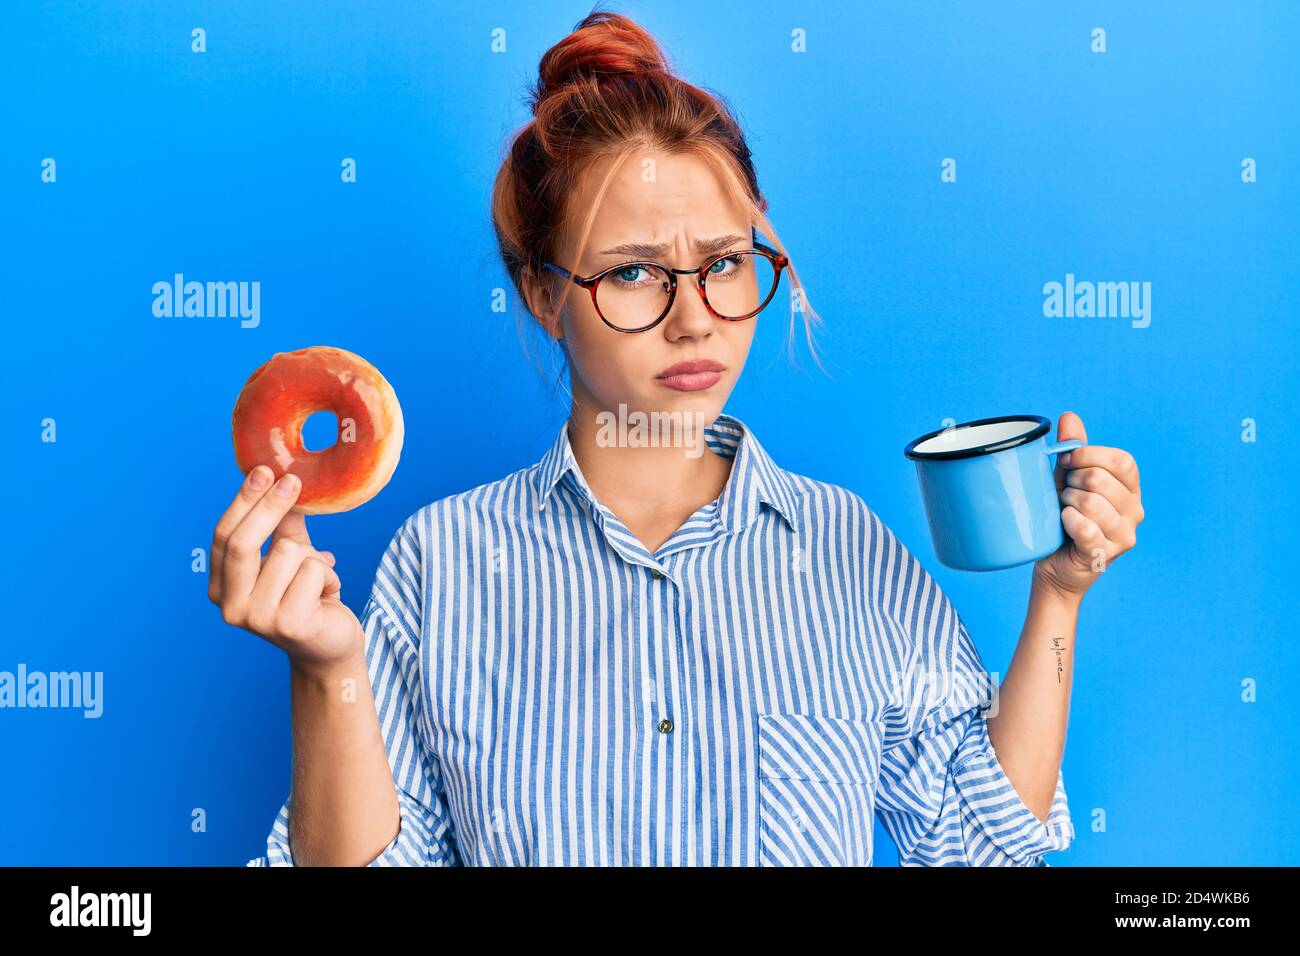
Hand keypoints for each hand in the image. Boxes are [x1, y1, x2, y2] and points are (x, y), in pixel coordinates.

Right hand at [209, 465, 362, 668]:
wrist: (331, 645)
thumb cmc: (308, 596)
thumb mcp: (290, 556)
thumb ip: (280, 525)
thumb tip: (280, 479)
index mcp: (221, 587)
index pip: (224, 536)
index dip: (244, 501)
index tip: (264, 471)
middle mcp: (230, 606)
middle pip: (243, 543)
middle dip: (270, 506)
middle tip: (294, 481)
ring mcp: (257, 619)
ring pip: (288, 552)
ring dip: (313, 558)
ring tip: (318, 580)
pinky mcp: (289, 625)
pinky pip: (314, 570)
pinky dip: (330, 575)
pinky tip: (328, 596)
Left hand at [1033, 411, 1144, 600]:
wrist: (1052, 563)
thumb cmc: (1061, 516)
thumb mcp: (1066, 478)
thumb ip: (1073, 449)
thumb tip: (1069, 416)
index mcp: (1130, 488)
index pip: (1122, 460)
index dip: (1089, 455)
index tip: (1065, 461)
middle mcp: (1135, 511)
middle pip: (1101, 480)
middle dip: (1071, 483)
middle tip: (1062, 496)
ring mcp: (1124, 535)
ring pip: (1091, 503)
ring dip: (1066, 504)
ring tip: (1062, 512)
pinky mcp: (1106, 554)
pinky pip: (1086, 528)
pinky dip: (1068, 522)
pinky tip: (1063, 524)